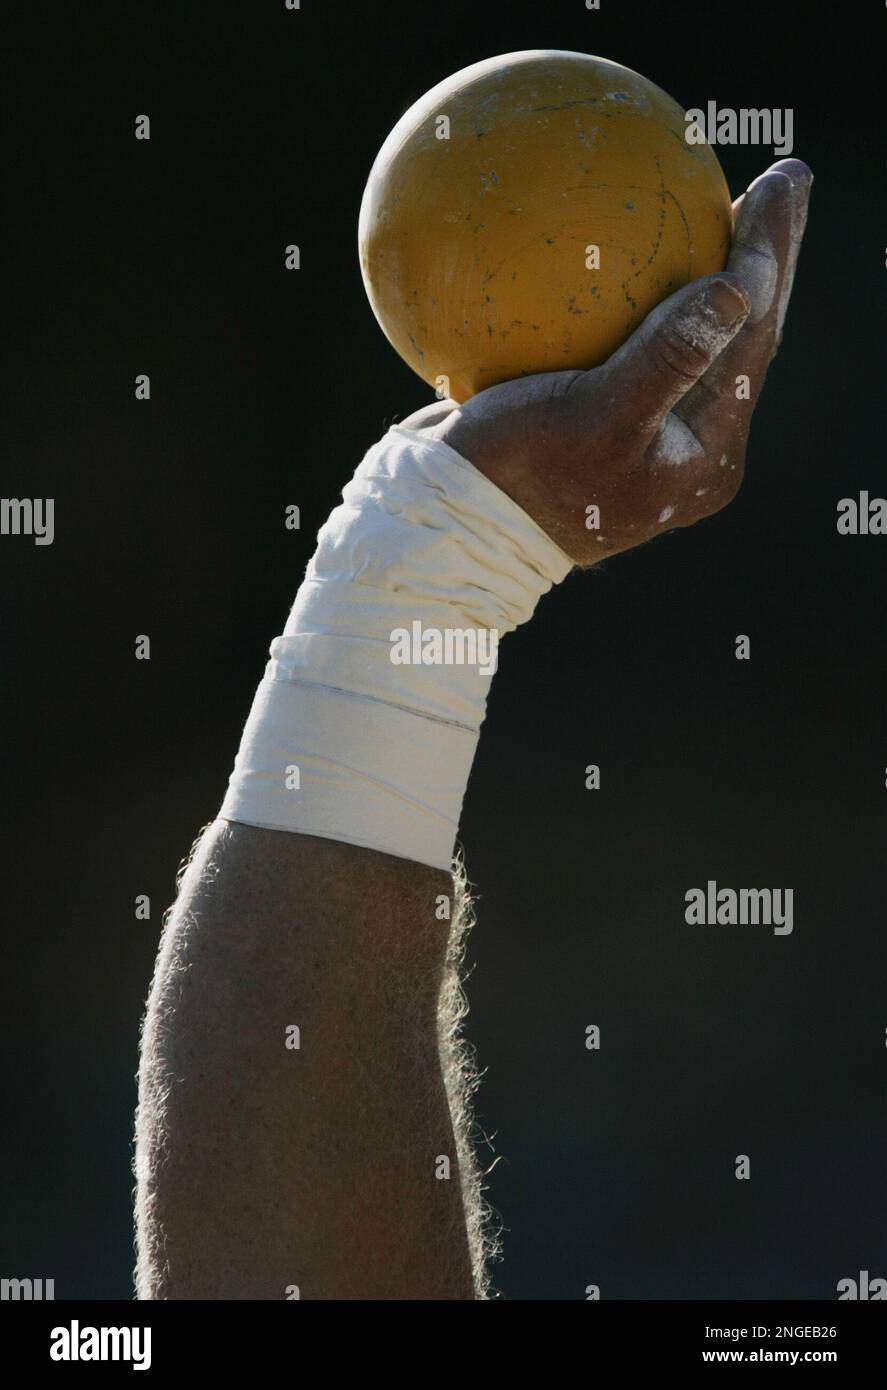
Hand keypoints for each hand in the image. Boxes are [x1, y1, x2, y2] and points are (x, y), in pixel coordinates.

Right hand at [401, 159, 811, 565]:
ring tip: (721, 196)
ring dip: (709, 268)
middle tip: (783, 176)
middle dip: (763, 258)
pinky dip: (635, 290)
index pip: (754, 340)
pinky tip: (617, 239)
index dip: (772, 259)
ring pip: (691, 337)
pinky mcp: (591, 415)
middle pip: (738, 336)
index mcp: (701, 456)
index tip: (781, 181)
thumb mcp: (596, 420)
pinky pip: (630, 340)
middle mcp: (682, 446)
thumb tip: (738, 291)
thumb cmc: (518, 479)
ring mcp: (639, 431)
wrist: (445, 524)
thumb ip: (669, 359)